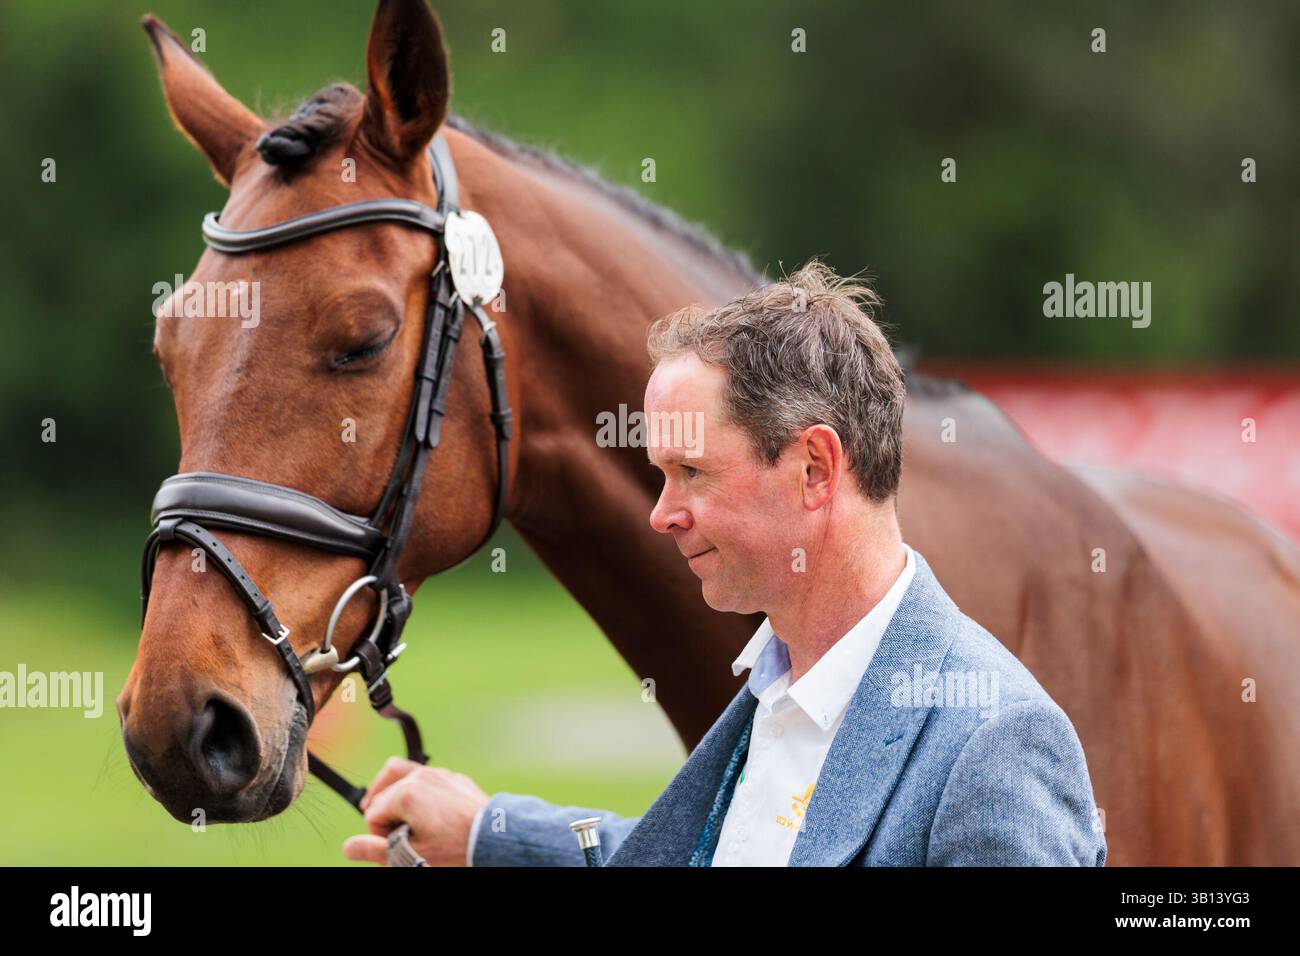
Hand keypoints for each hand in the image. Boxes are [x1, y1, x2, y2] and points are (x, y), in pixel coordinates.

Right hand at [341, 757, 488, 865]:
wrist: (493, 838)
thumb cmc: (454, 847)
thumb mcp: (410, 854)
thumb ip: (374, 849)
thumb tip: (348, 846)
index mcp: (406, 792)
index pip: (372, 813)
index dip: (377, 833)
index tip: (392, 846)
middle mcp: (421, 776)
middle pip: (384, 787)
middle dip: (382, 809)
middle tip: (389, 830)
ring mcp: (439, 774)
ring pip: (403, 772)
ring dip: (394, 791)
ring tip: (396, 814)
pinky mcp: (453, 779)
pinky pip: (427, 779)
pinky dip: (419, 791)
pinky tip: (427, 813)